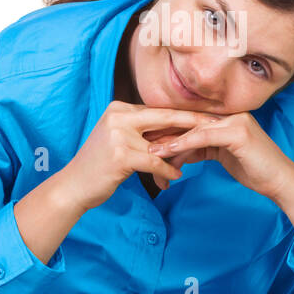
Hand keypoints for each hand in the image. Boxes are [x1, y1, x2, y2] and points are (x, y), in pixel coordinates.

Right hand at [60, 102, 218, 210]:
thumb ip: (143, 132)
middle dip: (194, 122)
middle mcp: (119, 116)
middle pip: (165, 117)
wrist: (74, 185)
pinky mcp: (121, 155)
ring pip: (163, 141)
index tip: (209, 114)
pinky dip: (167, 170)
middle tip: (219, 125)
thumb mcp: (120, 140)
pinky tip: (176, 176)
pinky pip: (154, 161)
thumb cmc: (100, 165)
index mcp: (120, 109)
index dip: (185, 113)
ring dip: (183, 151)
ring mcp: (119, 134)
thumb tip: (175, 130)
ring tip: (202, 154)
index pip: (159, 109)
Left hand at [148, 111, 293, 202]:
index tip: (147, 139)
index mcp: (227, 119)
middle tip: (140, 143)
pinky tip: (166, 152)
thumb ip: (202, 149)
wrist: (281, 182)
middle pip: (189, 122)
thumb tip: (177, 152)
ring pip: (193, 129)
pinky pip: (202, 137)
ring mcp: (235, 121)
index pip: (192, 122)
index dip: (169, 130)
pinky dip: (182, 144)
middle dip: (164, 133)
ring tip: (149, 152)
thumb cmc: (255, 171)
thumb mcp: (223, 157)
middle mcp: (231, 115)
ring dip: (169, 140)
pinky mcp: (237, 132)